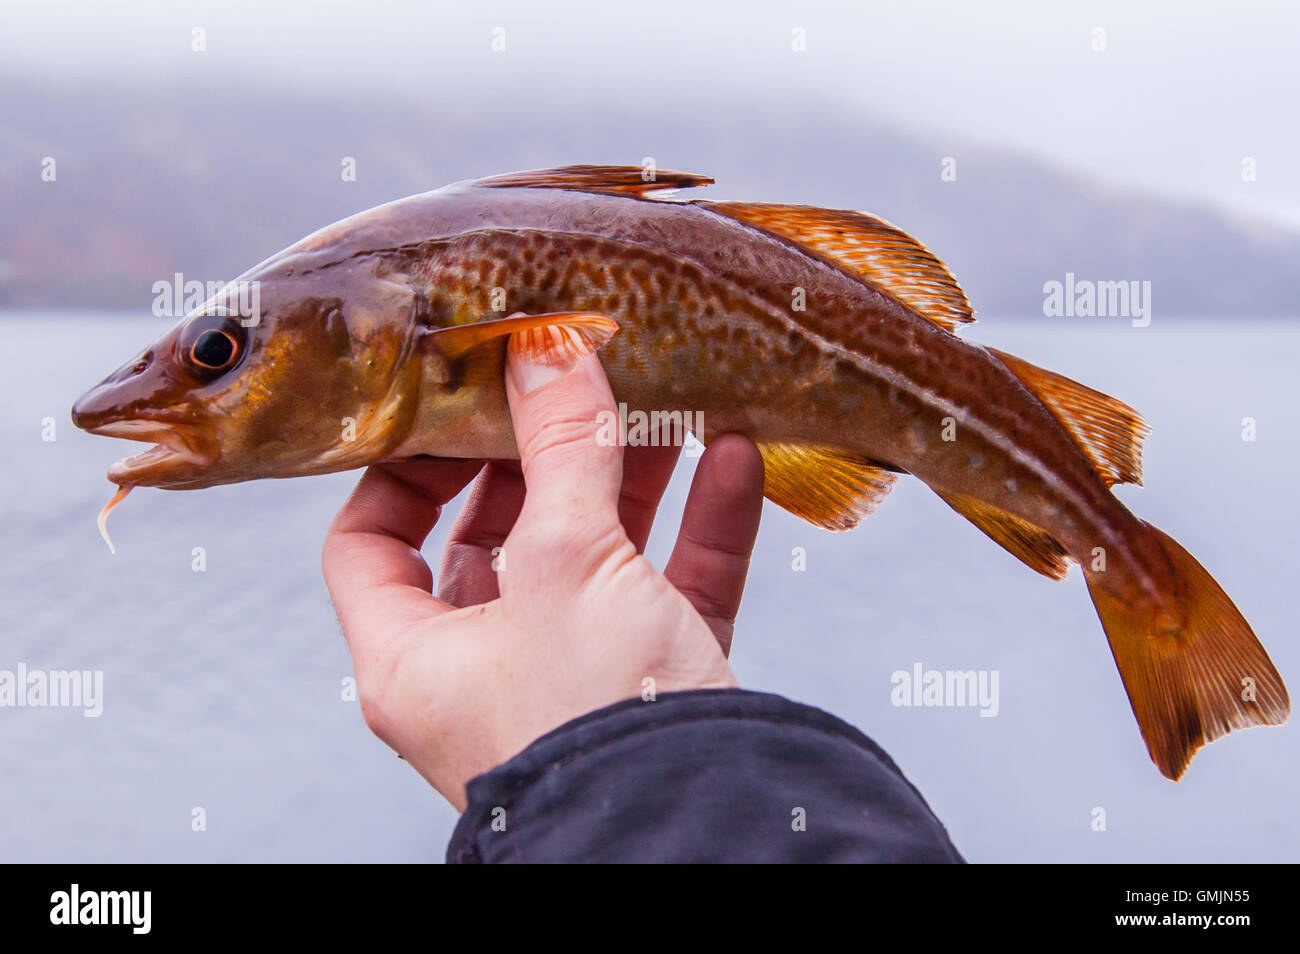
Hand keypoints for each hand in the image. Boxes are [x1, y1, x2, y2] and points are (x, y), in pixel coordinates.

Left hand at [321, 341, 764, 809]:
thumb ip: (562, 449)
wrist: (705, 835)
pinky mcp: (655, 684)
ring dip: (631, 478)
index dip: (403, 467)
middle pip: (495, 537)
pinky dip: (699, 524)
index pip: (370, 544)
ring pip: (595, 555)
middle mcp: (485, 671)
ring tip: (664, 401)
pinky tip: (732, 456)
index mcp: (417, 659)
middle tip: (569, 387)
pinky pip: (671, 586)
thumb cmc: (597, 719)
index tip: (453, 405)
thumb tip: (550, 348)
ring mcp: (574, 678)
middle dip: (541, 456)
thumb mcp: (568, 563)